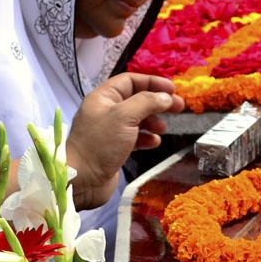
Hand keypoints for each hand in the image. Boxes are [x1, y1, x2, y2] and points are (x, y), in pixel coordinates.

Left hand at [66, 72, 184, 208]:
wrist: (82, 180)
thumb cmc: (99, 144)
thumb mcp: (124, 116)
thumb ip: (147, 102)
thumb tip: (165, 97)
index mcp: (103, 98)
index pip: (130, 81)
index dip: (152, 82)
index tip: (172, 89)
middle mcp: (106, 111)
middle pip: (137, 99)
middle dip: (158, 102)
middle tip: (178, 107)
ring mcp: (110, 131)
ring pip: (138, 119)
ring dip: (153, 121)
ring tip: (163, 128)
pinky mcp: (114, 149)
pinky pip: (135, 137)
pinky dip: (147, 138)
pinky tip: (154, 142)